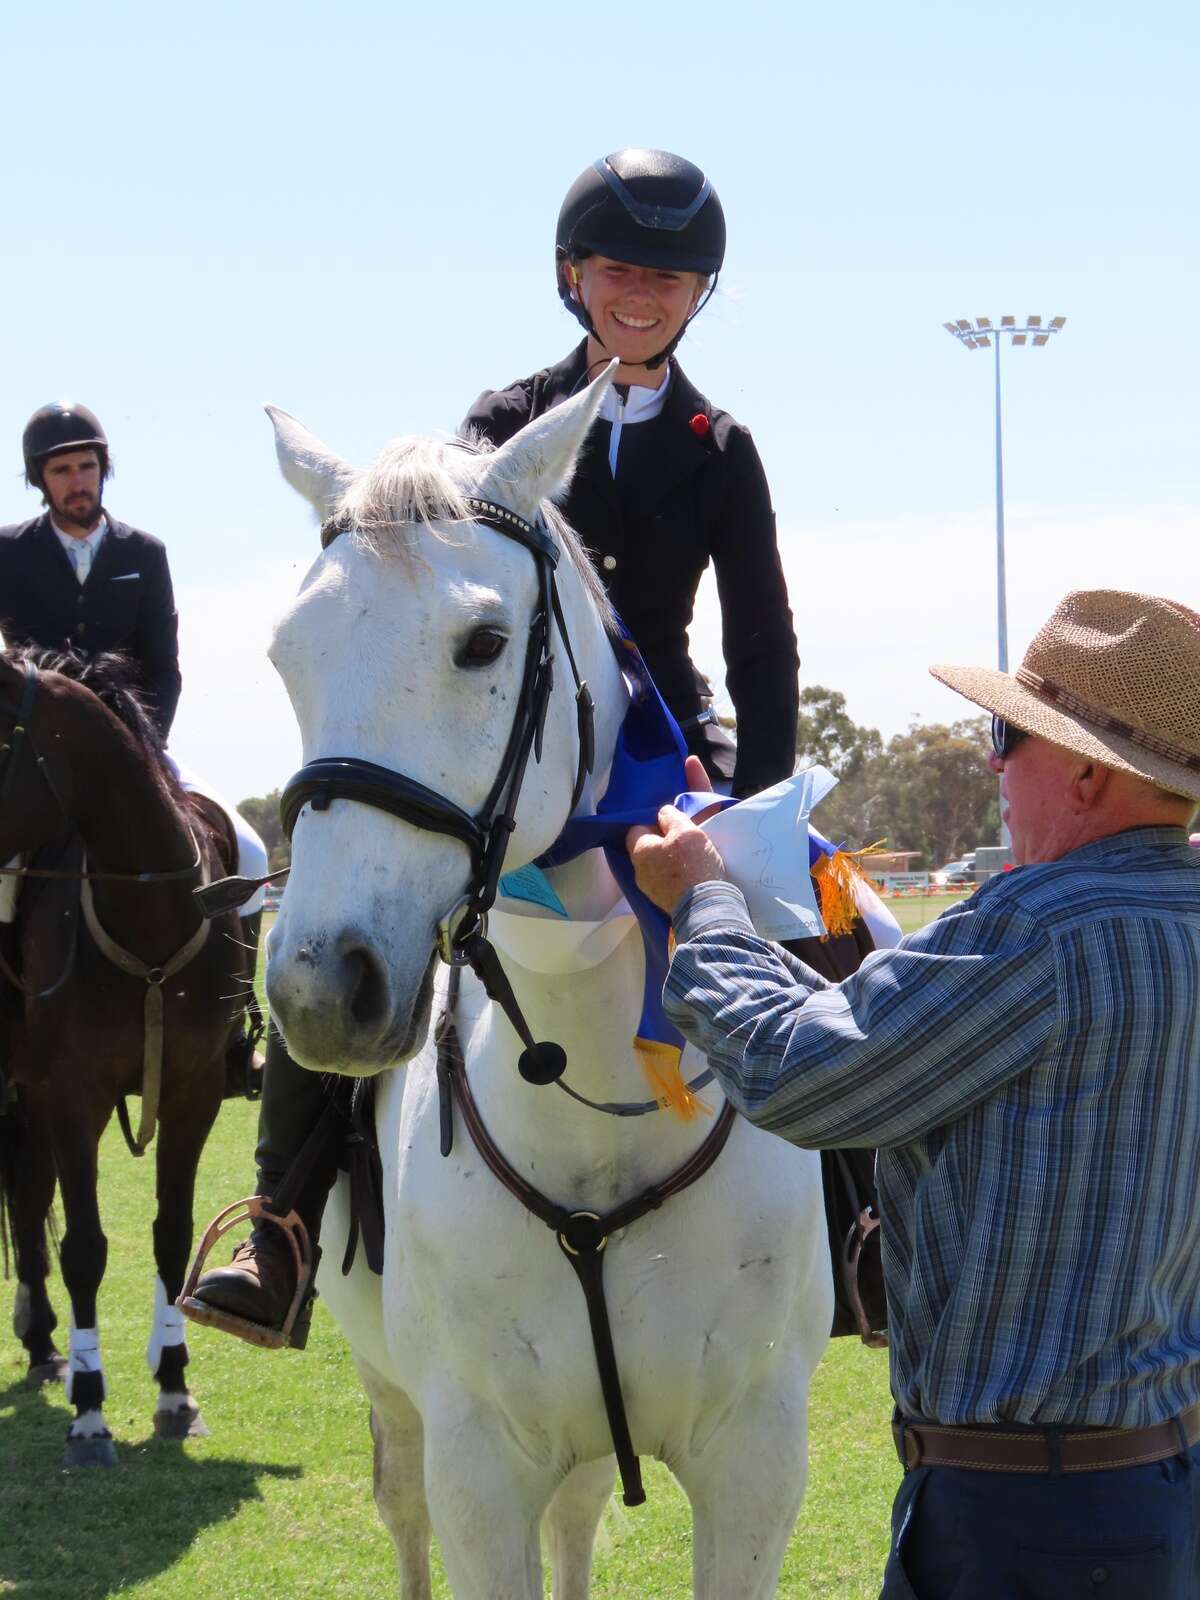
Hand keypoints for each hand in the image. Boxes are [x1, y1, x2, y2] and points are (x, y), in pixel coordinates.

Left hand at [626, 756, 727, 913]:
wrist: (705, 907)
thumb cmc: (693, 865)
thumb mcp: (686, 831)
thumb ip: (672, 818)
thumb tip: (662, 813)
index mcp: (639, 851)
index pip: (636, 828)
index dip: (653, 822)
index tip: (671, 823)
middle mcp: (638, 870)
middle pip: (647, 847)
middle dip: (662, 841)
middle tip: (683, 838)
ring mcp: (648, 889)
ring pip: (656, 865)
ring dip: (669, 859)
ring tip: (689, 856)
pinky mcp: (661, 901)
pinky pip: (664, 880)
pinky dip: (673, 875)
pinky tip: (688, 873)